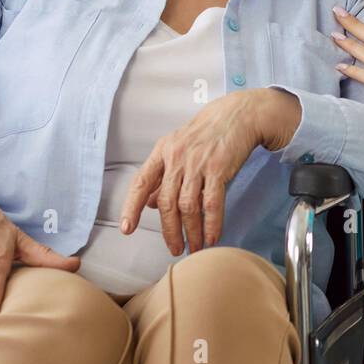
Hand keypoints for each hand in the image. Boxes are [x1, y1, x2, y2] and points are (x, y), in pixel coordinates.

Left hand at [120, 89, 299, 254]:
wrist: (236, 115)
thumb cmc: (206, 134)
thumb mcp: (177, 148)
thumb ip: (162, 176)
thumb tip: (149, 204)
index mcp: (162, 152)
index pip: (140, 182)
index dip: (131, 207)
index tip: (126, 229)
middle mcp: (176, 157)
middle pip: (166, 202)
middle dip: (170, 231)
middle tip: (175, 248)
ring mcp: (197, 163)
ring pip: (188, 206)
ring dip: (191, 232)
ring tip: (195, 247)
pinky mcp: (219, 168)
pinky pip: (212, 203)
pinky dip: (211, 224)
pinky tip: (212, 237)